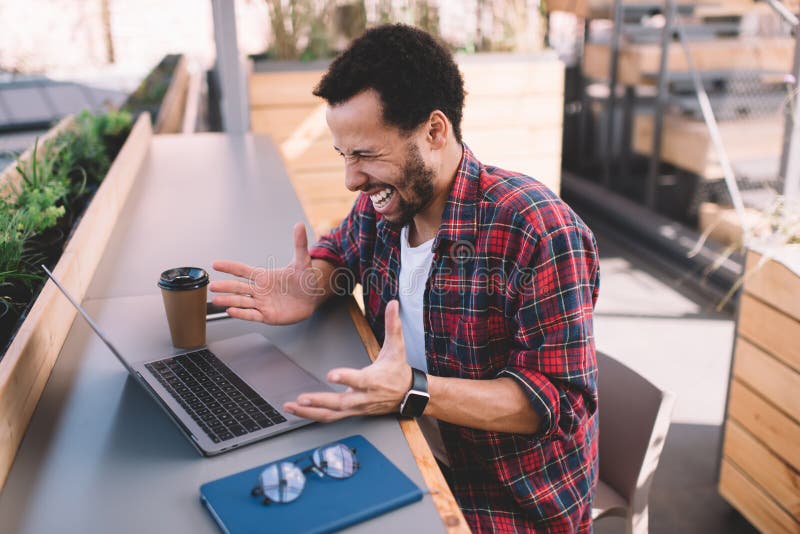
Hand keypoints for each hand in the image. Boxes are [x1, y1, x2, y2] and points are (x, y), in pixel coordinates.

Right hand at [209, 222, 323, 324]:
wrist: (313, 297)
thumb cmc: (305, 279)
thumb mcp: (302, 261)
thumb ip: (299, 244)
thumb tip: (299, 225)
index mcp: (264, 276)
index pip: (243, 270)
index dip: (230, 267)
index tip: (216, 264)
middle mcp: (260, 290)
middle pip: (238, 287)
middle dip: (225, 287)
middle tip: (212, 286)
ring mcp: (262, 303)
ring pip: (242, 302)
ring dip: (229, 301)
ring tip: (216, 300)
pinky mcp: (268, 315)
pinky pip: (252, 315)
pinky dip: (242, 313)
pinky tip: (232, 311)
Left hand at [283, 300, 412, 421]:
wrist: (407, 395)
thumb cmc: (398, 371)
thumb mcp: (397, 347)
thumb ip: (393, 325)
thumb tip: (393, 304)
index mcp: (373, 380)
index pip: (359, 380)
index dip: (346, 377)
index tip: (331, 374)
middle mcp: (363, 397)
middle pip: (341, 402)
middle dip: (321, 401)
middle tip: (302, 398)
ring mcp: (356, 407)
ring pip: (332, 414)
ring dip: (310, 412)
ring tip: (292, 406)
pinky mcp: (350, 412)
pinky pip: (329, 417)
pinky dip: (312, 415)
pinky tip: (298, 410)